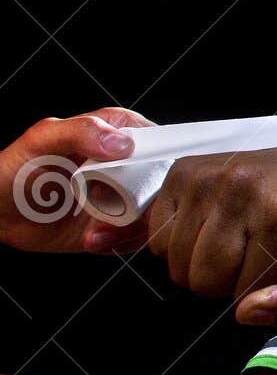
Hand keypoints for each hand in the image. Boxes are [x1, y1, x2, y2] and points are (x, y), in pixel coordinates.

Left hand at [1, 108, 151, 253]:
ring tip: (95, 232)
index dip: (157, 163)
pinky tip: (95, 238)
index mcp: (119, 131)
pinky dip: (120, 243)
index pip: (160, 142)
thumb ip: (81, 131)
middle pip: (164, 182)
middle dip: (146, 204)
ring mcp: (127, 195)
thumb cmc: (14, 171)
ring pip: (156, 212)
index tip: (139, 180)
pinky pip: (139, 236)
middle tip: (110, 210)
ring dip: (130, 229)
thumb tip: (124, 143)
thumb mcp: (42, 141)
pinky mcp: (121, 223)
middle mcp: (130, 163)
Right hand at [145, 147, 276, 330]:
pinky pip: (157, 240)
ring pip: (178, 266)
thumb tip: (247, 313)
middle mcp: (242, 187)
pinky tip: (209, 228)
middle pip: (204, 281)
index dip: (262, 293)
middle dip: (227, 283)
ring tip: (233, 243)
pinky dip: (178, 246)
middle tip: (252, 257)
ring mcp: (207, 177)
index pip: (247, 293)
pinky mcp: (181, 173)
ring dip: (201, 268)